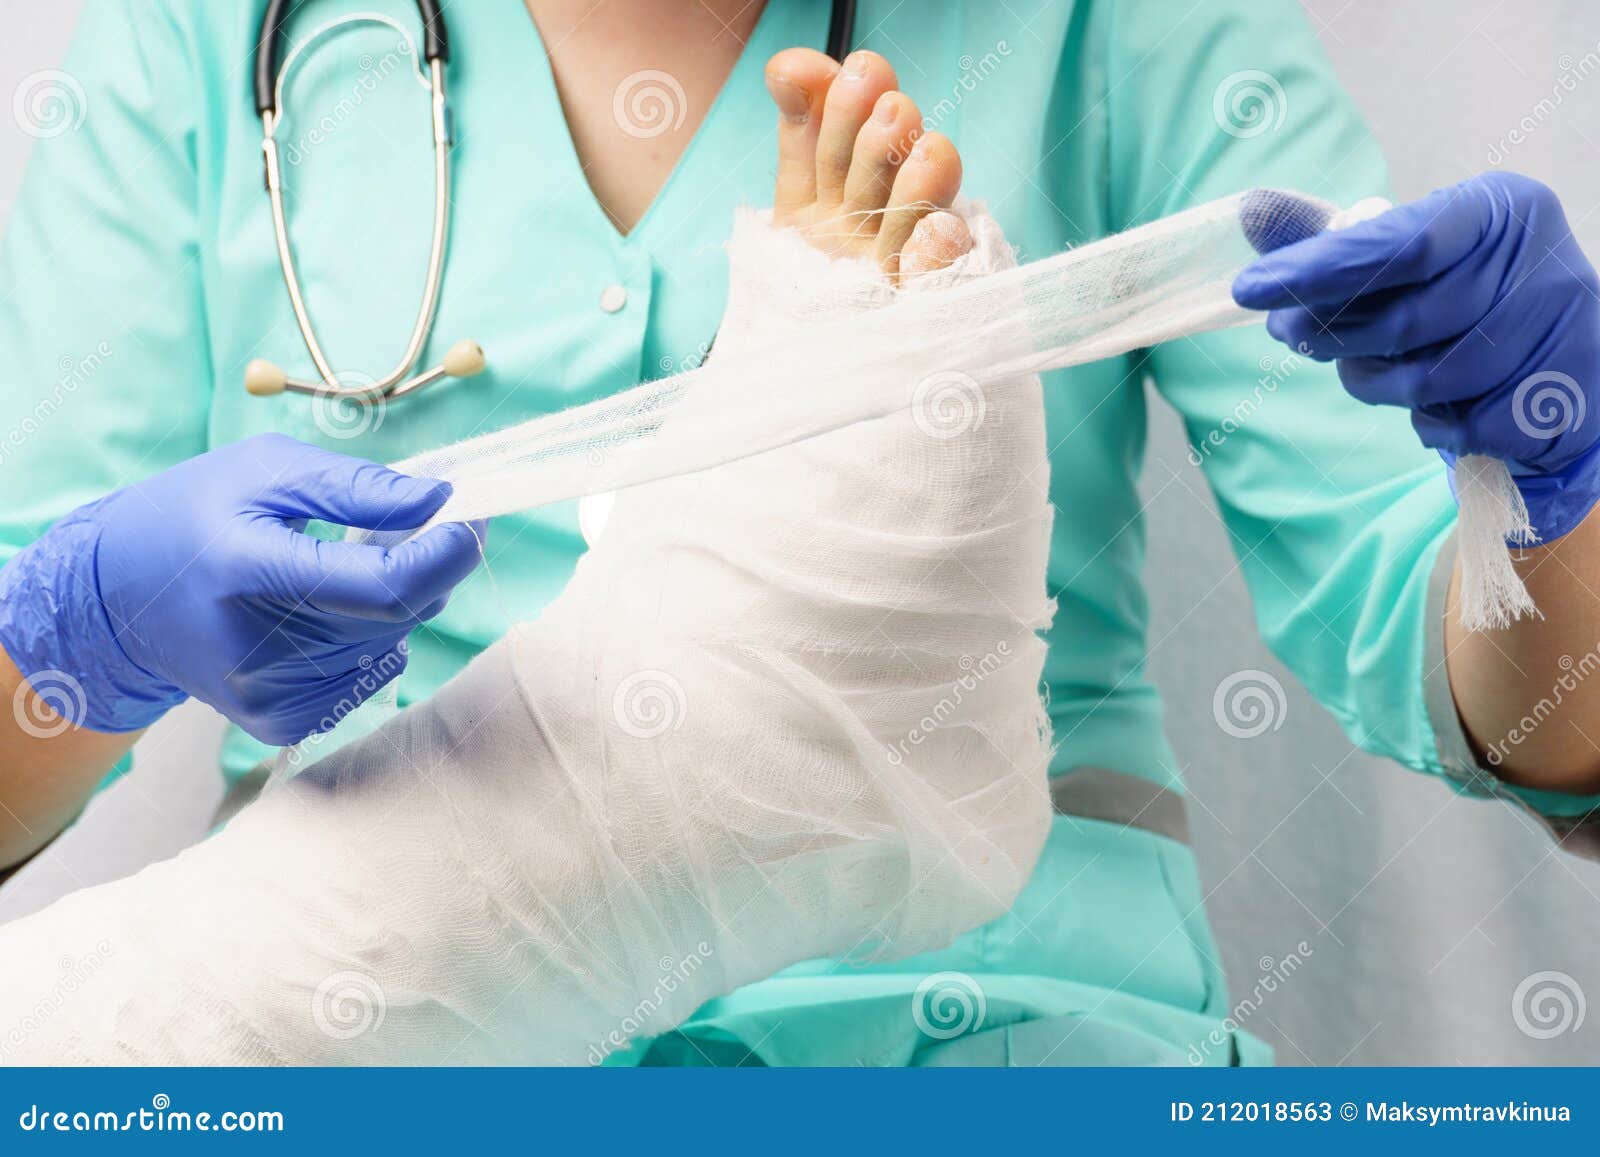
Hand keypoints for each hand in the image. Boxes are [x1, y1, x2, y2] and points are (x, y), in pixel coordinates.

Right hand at [0, 433, 481, 744]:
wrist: (116, 597)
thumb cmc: (195, 514)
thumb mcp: (266, 470)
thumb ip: (358, 486)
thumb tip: (441, 500)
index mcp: (250, 570)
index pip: (385, 587)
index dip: (446, 555)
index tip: (471, 518)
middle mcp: (258, 647)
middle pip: (398, 617)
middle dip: (426, 568)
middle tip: (404, 528)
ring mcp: (267, 694)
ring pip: (391, 647)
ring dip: (393, 605)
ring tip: (338, 570)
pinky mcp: (278, 721)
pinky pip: (367, 677)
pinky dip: (368, 642)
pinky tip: (320, 616)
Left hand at [1233, 171, 1599, 539]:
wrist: (1557, 362)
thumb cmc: (1463, 295)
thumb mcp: (1413, 250)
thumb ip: (1338, 241)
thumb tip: (1251, 213)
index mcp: (1497, 209)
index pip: (1399, 244)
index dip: (1318, 270)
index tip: (1250, 289)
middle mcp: (1539, 259)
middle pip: (1403, 321)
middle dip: (1331, 338)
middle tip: (1294, 336)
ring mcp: (1557, 330)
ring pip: (1425, 380)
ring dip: (1374, 384)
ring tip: (1369, 370)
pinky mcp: (1560, 393)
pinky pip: (1457, 425)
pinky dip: (1426, 422)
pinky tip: (1433, 404)